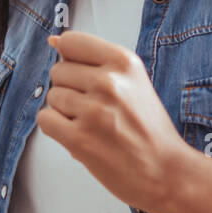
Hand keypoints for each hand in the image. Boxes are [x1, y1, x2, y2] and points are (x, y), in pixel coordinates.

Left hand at [35, 30, 191, 212]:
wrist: (166, 172)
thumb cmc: (148, 129)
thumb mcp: (133, 82)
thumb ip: (94, 61)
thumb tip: (53, 40)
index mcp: (124, 62)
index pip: (71, 42)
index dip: (70, 59)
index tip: (83, 75)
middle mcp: (109, 82)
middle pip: (58, 71)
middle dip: (69, 89)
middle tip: (96, 108)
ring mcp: (93, 111)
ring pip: (51, 97)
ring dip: (64, 111)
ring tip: (92, 124)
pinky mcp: (79, 139)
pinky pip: (45, 120)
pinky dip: (56, 129)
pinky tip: (79, 135)